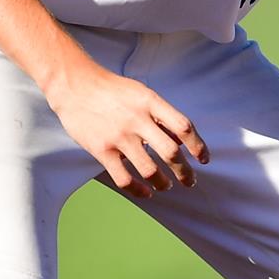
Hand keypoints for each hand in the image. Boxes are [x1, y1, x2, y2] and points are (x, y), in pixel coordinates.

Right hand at [46, 63, 209, 200]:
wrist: (74, 86)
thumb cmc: (111, 89)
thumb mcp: (141, 93)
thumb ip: (161, 115)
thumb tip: (181, 140)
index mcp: (150, 102)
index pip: (183, 126)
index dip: (198, 145)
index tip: (204, 159)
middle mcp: (137, 120)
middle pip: (170, 152)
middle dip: (184, 172)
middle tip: (189, 181)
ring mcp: (119, 136)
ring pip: (150, 170)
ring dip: (163, 183)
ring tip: (166, 186)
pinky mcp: (101, 150)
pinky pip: (124, 178)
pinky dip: (138, 190)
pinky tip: (145, 192)